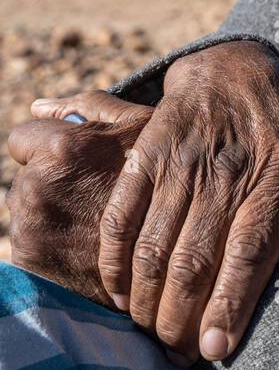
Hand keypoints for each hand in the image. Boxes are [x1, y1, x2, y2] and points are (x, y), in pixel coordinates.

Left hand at [6, 97, 150, 307]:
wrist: (163, 263)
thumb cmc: (159, 180)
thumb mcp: (142, 132)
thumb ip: (94, 107)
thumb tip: (39, 106)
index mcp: (66, 147)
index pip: (25, 137)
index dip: (48, 148)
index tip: (72, 162)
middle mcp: (41, 182)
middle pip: (27, 172)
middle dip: (50, 180)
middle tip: (88, 196)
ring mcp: (32, 222)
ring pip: (26, 204)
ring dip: (49, 209)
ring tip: (88, 222)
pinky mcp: (27, 253)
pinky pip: (26, 236)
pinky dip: (47, 239)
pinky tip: (78, 244)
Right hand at [9, 41, 278, 362]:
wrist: (239, 69)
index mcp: (277, 180)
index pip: (249, 252)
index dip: (230, 304)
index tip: (215, 349)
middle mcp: (229, 171)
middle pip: (195, 259)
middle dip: (179, 318)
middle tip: (175, 351)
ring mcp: (185, 159)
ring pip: (156, 245)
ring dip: (145, 299)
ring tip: (148, 330)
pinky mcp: (149, 150)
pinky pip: (123, 213)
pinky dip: (115, 259)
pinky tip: (118, 289)